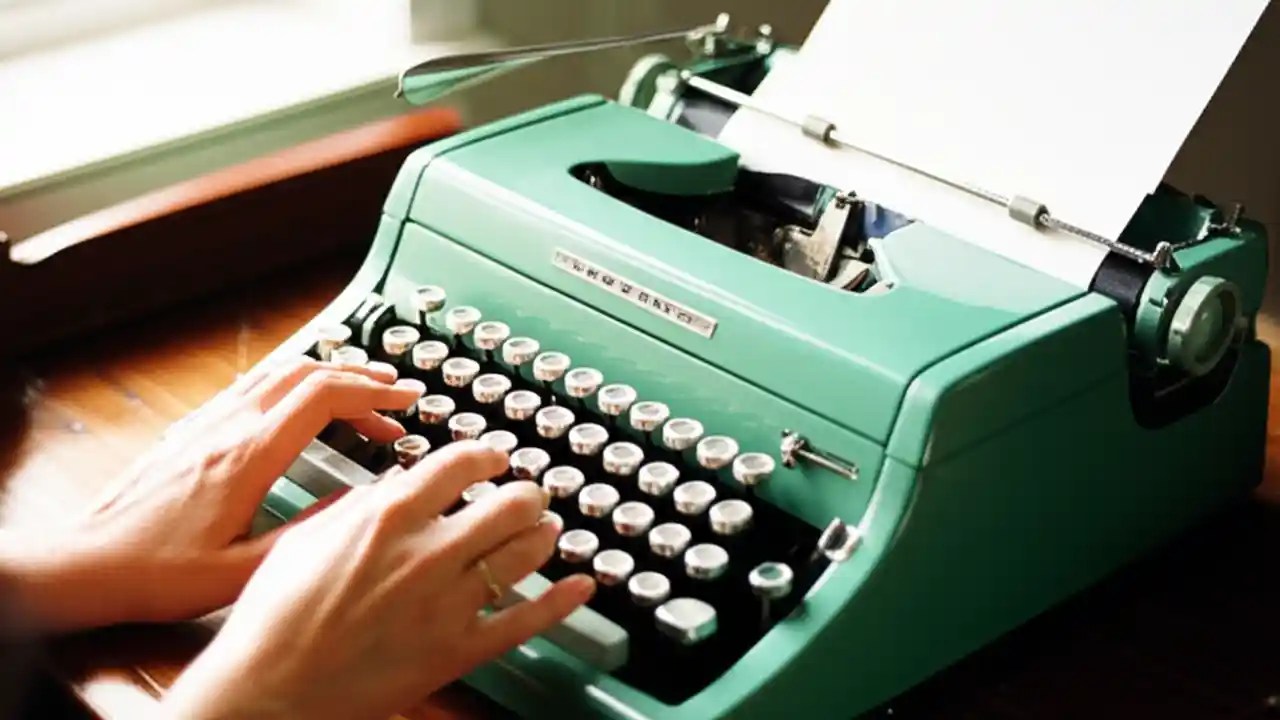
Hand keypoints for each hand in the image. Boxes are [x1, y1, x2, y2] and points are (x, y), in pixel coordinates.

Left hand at [0, 355, 425, 631]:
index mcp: (248, 456)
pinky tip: (301, 406)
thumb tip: (360, 502)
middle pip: (305, 372)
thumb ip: (309, 532)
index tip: (404, 399)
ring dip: (326, 375)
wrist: (86, 564)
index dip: (373, 391)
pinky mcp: (192, 432)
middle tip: (394, 392)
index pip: (323, 396)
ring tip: (359, 391)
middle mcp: (227, 427)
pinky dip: (293, 385)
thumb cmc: (155, 572)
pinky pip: (253, 387)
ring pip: (277, 373)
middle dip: (359, 376)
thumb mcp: (243, 570)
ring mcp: (206, 424)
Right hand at [161, 441, 595, 719]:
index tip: (492, 459)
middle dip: (526, 493)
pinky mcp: (458, 651)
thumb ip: (360, 504)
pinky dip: (561, 601)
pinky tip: (581, 586)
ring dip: (542, 534)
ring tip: (543, 528)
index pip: (461, 463)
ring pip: (525, 553)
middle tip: (527, 493)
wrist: (267, 689)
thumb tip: (396, 484)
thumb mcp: (307, 537)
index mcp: (388, 517)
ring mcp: (448, 604)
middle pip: (509, 504)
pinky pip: (526, 621)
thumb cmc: (273, 617)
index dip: (487, 455)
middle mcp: (427, 553)